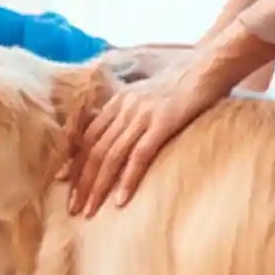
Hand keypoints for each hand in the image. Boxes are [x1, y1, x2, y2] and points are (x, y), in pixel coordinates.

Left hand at [62, 53, 226, 216]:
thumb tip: (118, 136)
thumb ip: (130, 114)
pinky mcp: (163, 122)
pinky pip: (140, 155)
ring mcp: (142, 115)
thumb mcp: (147, 96)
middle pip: (94, 151)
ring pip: (111, 156)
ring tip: (89, 211)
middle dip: (81, 183)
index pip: (87, 138)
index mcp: (118, 103)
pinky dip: (127, 179)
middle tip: (74, 208)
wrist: (210, 63)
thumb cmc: (183, 83)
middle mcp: (124, 109)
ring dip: (97, 187)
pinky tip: (120, 200)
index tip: (64, 183)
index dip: (74, 162)